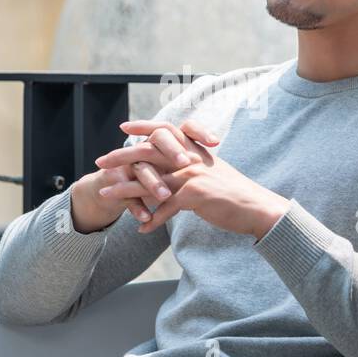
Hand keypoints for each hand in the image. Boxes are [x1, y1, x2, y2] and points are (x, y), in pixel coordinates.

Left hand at [95, 120, 289, 239]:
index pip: (165, 130)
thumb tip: (180, 168)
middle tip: (100, 161)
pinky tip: (140, 229)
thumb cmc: (236, 194)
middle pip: (148, 152)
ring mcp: (190, 176)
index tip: (124, 127)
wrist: (257, 208)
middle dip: (121, 157)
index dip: (144, 127)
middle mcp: (190, 159)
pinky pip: (164, 209)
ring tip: (104, 195)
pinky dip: (151, 220)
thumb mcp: (213, 173)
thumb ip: (194, 167)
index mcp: (194, 151)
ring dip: (124, 190)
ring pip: (149, 182)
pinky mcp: (193, 195)